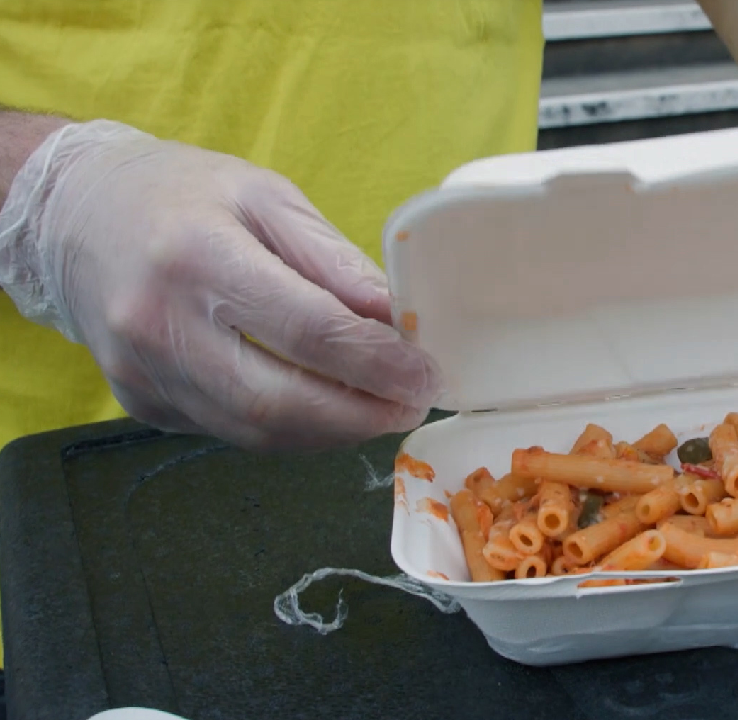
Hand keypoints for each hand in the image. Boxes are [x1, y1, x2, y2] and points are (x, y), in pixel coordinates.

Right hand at [0, 120, 438, 449]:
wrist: (76, 215)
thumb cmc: (184, 196)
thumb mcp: (268, 197)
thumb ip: (335, 262)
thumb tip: (398, 320)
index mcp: (197, 256)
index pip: (307, 331)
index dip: (377, 364)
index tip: (425, 375)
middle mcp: (159, 323)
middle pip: (279, 401)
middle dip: (362, 415)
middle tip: (412, 407)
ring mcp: (142, 372)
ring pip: (257, 432)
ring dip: (333, 431)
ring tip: (379, 409)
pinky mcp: (140, 402)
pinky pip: (232, 432)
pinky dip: (292, 429)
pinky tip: (326, 408)